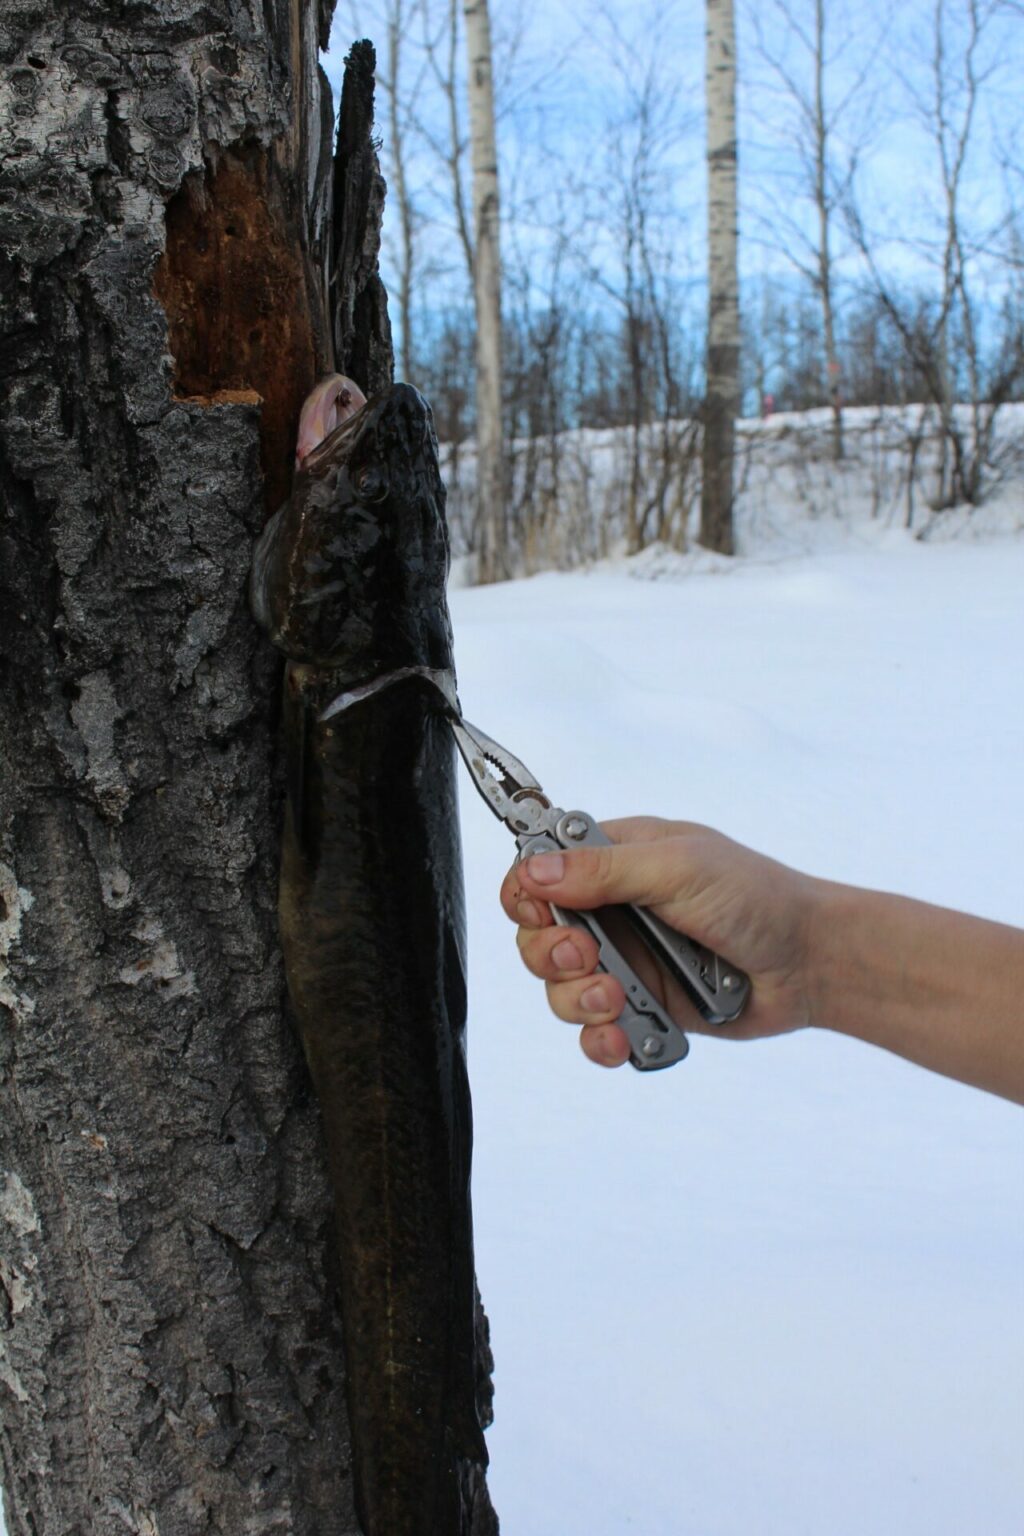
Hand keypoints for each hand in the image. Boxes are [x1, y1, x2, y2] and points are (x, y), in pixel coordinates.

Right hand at [501, 817, 818, 1067]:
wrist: (810, 963)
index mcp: (614, 860)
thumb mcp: (677, 868)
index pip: (539, 873)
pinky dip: (600, 1039)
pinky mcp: (642, 1006)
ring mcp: (626, 961)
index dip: (527, 895)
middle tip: (587, 958)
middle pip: (538, 937)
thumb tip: (534, 872)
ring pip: (560, 990)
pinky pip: (595, 1032)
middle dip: (551, 954)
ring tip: (616, 999)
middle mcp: (613, 911)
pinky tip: (620, 1037)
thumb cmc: (756, 897)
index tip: (539, 912)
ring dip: (577, 1000)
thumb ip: (603, 870)